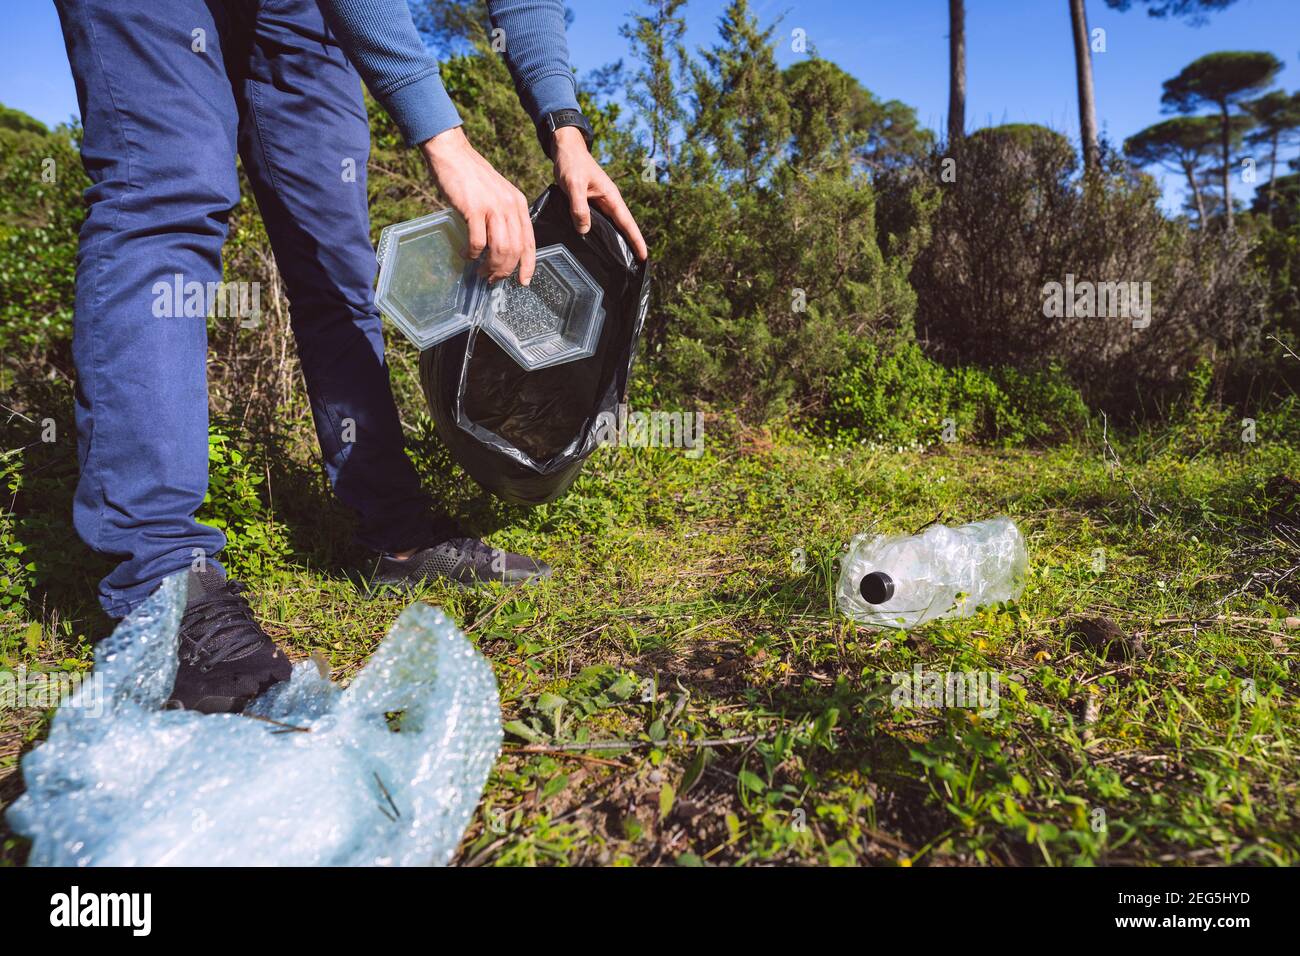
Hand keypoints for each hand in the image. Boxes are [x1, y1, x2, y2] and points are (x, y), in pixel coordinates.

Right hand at [421, 126, 535, 283]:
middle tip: (493, 279)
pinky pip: (477, 242)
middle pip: (514, 250)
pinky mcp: (473, 209)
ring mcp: (492, 207)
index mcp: (519, 204)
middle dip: (505, 270)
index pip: (529, 242)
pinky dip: (472, 254)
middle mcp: (509, 206)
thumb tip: (502, 248)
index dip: (528, 265)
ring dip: (490, 267)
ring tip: (481, 272)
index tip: (523, 281)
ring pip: (499, 250)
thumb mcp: (498, 195)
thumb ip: (504, 217)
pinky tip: (465, 255)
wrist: (453, 154)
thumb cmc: (472, 177)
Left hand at [552, 127, 647, 260]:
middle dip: (631, 244)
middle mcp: (609, 201)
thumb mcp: (573, 185)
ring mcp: (600, 202)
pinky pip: (599, 221)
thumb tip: (584, 230)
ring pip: (611, 225)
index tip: (644, 256)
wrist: (566, 149)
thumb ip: (579, 207)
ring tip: (621, 260)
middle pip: (623, 227)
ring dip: (617, 240)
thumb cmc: (571, 164)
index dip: (636, 240)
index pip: (627, 222)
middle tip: (636, 265)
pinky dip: (602, 233)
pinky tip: (598, 244)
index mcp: (610, 197)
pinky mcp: (590, 203)